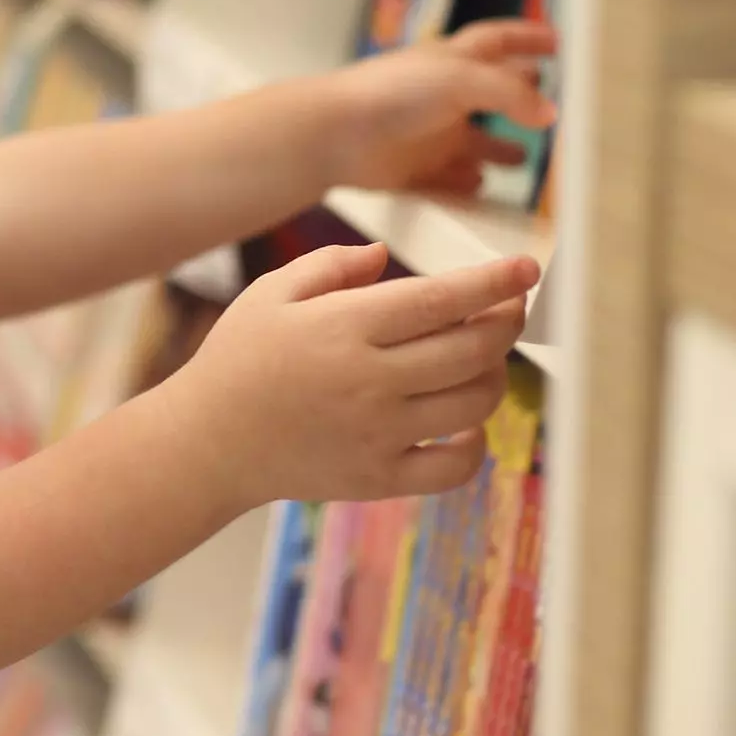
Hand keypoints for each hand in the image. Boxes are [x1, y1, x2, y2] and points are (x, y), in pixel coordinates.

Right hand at [174, 243, 537, 505]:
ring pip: (474, 402)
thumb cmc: (239, 358)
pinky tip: (465, 421)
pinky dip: (476, 443)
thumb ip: (331, 266)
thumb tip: (385, 257)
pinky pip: (455, 466)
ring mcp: (378, 434)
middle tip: (511, 308)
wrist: (208, 442)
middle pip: (472, 349)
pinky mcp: (379, 477)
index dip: (494, 282)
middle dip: (507, 322)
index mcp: (344, 327)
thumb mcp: (272, 293)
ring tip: (484, 358)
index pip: (442, 300)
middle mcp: (369, 380)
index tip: (527, 269)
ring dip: (495, 374)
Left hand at [323, 19, 557, 197]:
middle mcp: (441, 95)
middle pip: (488, 93)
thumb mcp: (460, 80)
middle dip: (518, 96)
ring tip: (523, 158)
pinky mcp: (412, 167)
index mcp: (451, 61)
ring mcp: (427, 132)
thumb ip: (509, 93)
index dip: (526, 37)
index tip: (556, 40)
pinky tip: (480, 185)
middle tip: (548, 104)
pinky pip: (446, 176)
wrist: (336, 133)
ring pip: (471, 140)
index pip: (496, 41)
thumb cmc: (392, 92)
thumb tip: (549, 112)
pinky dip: (465, 181)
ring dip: (496, 147)